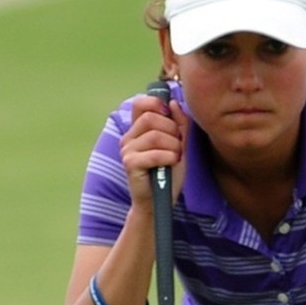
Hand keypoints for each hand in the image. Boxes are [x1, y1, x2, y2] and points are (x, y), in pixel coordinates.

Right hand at [120, 92, 187, 207]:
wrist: (160, 201)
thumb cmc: (167, 173)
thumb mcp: (178, 144)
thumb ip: (179, 123)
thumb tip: (173, 103)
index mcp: (138, 130)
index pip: (140, 103)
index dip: (157, 104)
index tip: (171, 118)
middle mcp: (129, 137)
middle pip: (151, 118)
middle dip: (172, 130)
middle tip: (177, 145)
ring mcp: (127, 150)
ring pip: (155, 135)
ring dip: (173, 146)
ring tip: (175, 156)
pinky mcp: (130, 164)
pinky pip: (154, 153)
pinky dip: (169, 157)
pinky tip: (172, 163)